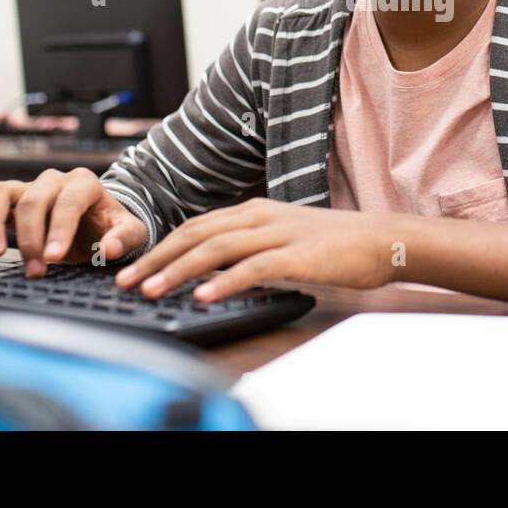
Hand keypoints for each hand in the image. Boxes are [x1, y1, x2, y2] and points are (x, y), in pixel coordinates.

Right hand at [0, 168, 148, 277]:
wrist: (95, 225)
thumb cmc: (111, 228)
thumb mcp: (130, 233)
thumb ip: (124, 238)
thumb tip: (109, 249)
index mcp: (85, 183)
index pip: (69, 202)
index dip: (59, 229)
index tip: (53, 257)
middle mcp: (54, 180)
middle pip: (34, 200)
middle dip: (31, 237)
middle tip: (35, 270)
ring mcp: (29, 187)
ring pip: (1, 192)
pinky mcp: (10, 200)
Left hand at [114, 198, 398, 301]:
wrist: (382, 240)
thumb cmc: (335, 245)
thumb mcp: (283, 238)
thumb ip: (249, 248)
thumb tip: (211, 270)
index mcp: (254, 211)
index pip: (195, 225)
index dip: (160, 246)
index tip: (132, 267)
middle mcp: (260, 217)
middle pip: (196, 233)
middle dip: (156, 258)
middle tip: (125, 281)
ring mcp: (279, 233)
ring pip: (216, 248)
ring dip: (178, 270)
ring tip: (150, 289)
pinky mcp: (298, 255)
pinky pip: (253, 267)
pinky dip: (224, 281)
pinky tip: (203, 295)